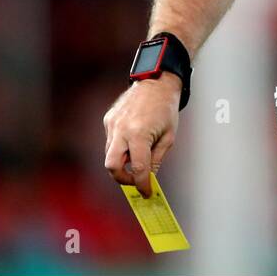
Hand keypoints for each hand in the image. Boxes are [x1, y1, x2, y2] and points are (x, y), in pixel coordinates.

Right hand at [103, 73, 180, 197]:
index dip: (142, 184)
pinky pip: (110, 141)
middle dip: (122, 178)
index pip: (138, 168)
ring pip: (110, 154)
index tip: (146, 192)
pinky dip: (120, 147)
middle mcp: (121, 130)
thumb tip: (149, 178)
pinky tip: (132, 140)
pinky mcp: (108, 120)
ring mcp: (112, 124)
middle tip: (135, 181)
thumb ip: (156, 159)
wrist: (156, 83)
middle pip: (112, 166)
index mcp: (139, 134)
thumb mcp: (168, 137)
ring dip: (122, 162)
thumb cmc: (166, 108)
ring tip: (137, 158)